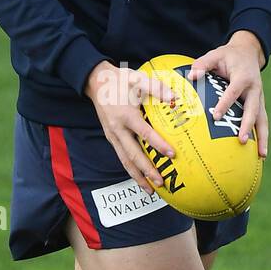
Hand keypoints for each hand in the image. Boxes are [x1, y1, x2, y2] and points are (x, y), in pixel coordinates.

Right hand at [84, 62, 179, 194]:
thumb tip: (174, 100)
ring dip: (138, 176)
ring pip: (125, 161)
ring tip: (151, 190)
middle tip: (161, 182)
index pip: (144, 133)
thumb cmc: (121, 80)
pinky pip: (122, 157)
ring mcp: (112, 136)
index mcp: (126, 115)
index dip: (158, 144)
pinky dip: (131, 170)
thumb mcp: (138, 79)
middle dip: (147, 170)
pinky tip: (141, 178)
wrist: (97, 83)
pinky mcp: (111, 138)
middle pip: (132, 155)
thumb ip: (156, 89)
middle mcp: (117, 129)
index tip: (172, 154)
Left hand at [188, 32, 267, 157]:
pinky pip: (261, 122)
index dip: (225, 104)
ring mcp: (259, 98)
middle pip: (253, 109)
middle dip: (247, 125)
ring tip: (261, 155)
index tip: (216, 117)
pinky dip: (262, 137)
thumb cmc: (228, 56)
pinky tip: (260, 154)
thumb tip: (192, 76)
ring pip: (262, 119)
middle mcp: (254, 89)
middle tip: (241, 140)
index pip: (233, 92)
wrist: (249, 52)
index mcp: (243, 76)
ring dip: (262, 137)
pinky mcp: (259, 104)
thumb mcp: (215, 54)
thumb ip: (203, 64)